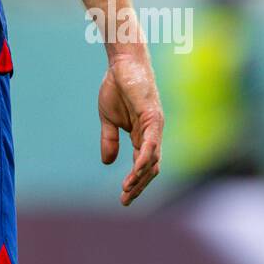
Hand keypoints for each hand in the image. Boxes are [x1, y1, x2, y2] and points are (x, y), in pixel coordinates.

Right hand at [98, 54, 163, 206]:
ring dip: (140, 177)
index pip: (143, 166)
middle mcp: (153, 135)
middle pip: (151, 168)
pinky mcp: (153, 118)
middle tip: (125, 200)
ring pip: (152, 160)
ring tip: (128, 190)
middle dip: (138, 186)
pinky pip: (151, 144)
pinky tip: (136, 171)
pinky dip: (145, 159)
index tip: (122, 197)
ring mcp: (155, 127)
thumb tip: (108, 162)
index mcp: (143, 136)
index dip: (134, 182)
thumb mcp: (108, 119)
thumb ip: (110, 139)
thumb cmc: (117, 86)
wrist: (122, 63)